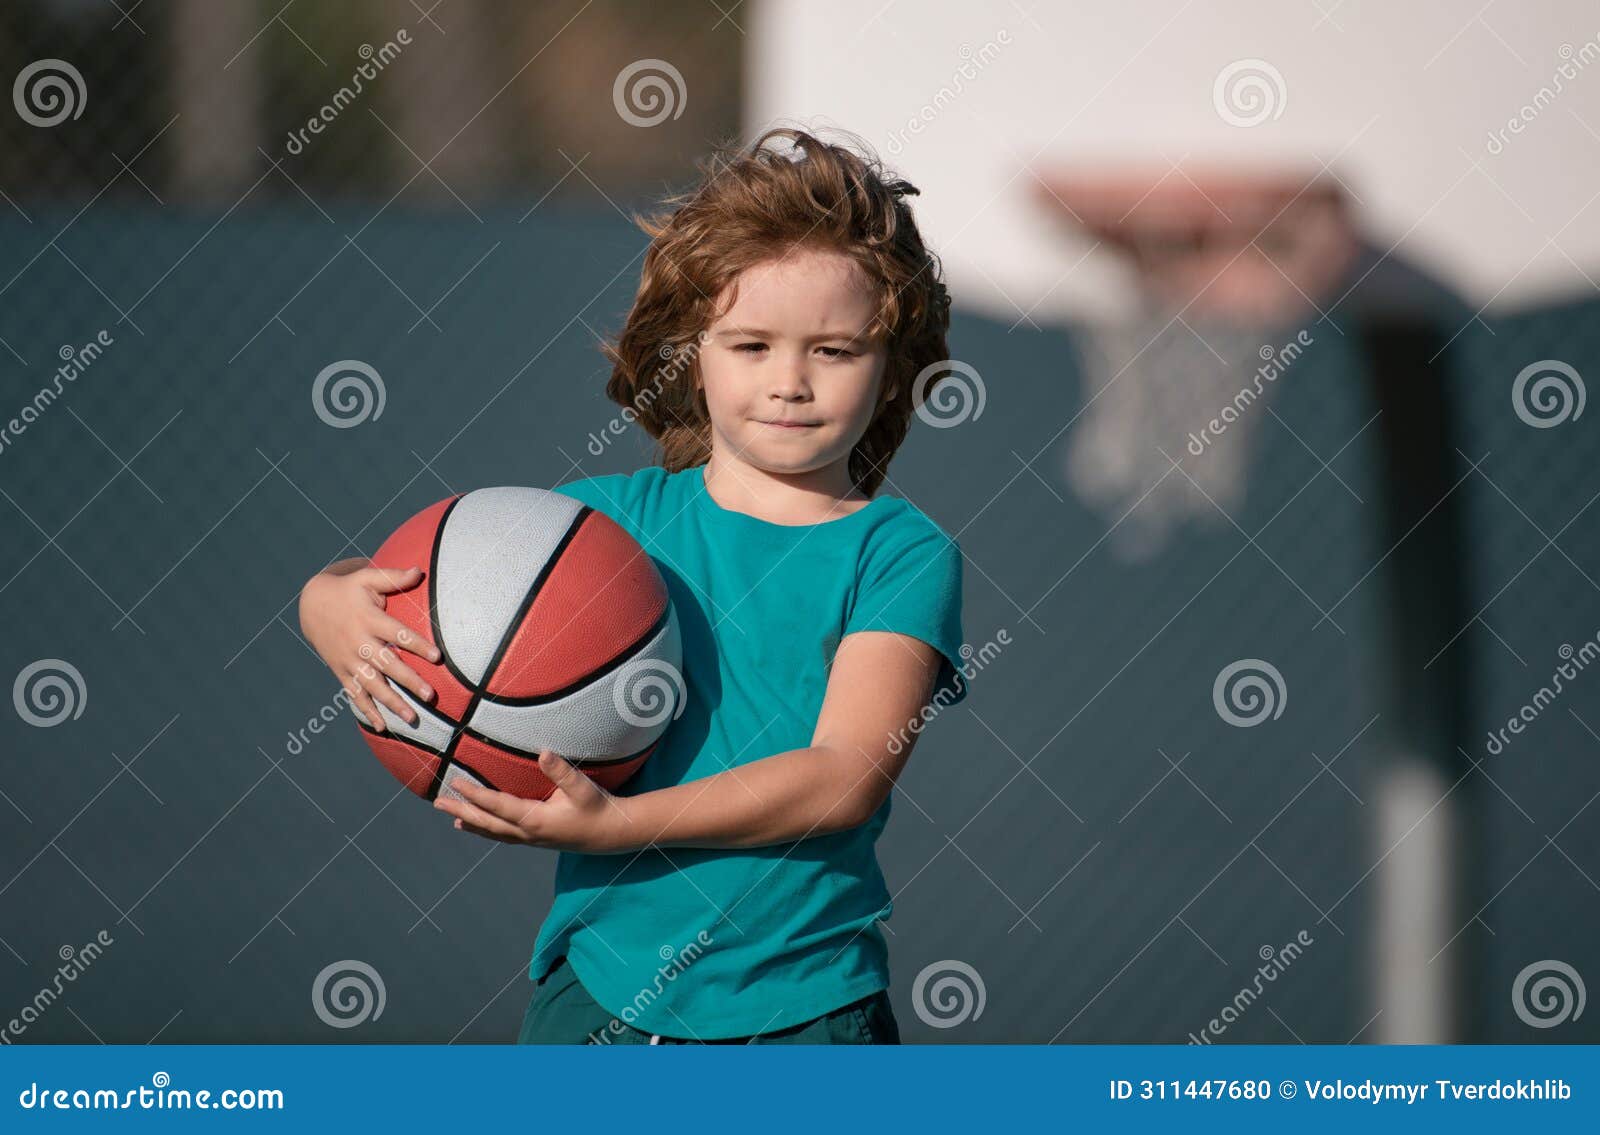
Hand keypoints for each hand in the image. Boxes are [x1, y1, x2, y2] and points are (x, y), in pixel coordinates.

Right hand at [298, 562, 440, 731]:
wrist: (311, 604)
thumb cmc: (348, 589)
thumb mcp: (367, 578)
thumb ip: (393, 577)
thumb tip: (420, 571)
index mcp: (368, 619)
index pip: (396, 634)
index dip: (417, 645)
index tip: (437, 657)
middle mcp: (358, 642)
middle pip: (387, 665)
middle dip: (409, 681)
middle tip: (431, 695)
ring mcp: (348, 660)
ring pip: (372, 685)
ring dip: (392, 702)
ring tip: (412, 718)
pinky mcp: (341, 671)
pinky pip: (355, 694)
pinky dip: (367, 711)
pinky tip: (384, 727)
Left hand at [432, 751, 638, 852]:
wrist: (610, 833)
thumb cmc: (597, 808)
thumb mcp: (582, 788)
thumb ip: (562, 771)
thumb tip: (543, 752)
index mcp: (534, 819)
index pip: (497, 806)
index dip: (475, 794)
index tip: (456, 782)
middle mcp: (527, 832)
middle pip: (486, 822)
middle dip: (461, 810)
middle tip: (438, 802)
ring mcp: (530, 838)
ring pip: (492, 831)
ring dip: (470, 821)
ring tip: (451, 816)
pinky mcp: (535, 838)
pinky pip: (503, 835)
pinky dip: (486, 830)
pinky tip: (477, 826)